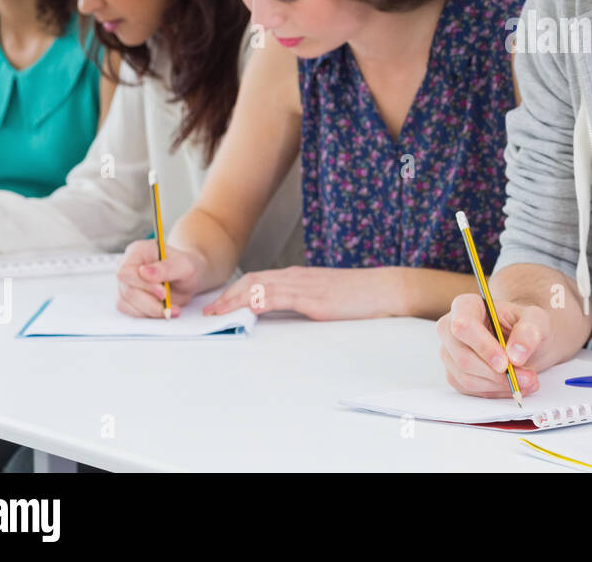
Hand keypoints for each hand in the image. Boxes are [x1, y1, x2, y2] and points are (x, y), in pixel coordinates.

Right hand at [116, 239, 207, 317]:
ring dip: (151, 309)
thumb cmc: (186, 266)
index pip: (127, 272)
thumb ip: (166, 268)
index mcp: (138, 251)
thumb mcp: (184, 265)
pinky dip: (148, 314)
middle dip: (150, 301)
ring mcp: (125, 283)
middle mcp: (127, 266)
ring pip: (127, 303)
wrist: (189, 278)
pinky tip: (164, 309)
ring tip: (171, 307)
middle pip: (128, 290)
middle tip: (170, 303)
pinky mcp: (128, 298)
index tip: (163, 292)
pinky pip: (131, 311)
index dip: (143, 285)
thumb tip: (144, 272)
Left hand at [201, 266, 402, 319]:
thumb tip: (284, 314)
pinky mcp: (313, 298)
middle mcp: (297, 277)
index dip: (235, 291)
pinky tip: (246, 308)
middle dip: (227, 295)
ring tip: (216, 313)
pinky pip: (280, 298)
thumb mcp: (325, 298)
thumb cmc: (359, 296)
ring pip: (260, 288)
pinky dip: (258, 301)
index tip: (217, 303)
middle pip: (252, 281)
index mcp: (299, 277)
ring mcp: (305, 286)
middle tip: (207, 310)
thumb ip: (303, 302)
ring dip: (234, 300)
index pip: (258, 280)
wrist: (384, 290)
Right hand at [436, 293, 552, 397]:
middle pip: (463, 357)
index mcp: (466, 306)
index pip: (463, 325)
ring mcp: (450, 353)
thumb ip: (528, 332)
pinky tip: (514, 385)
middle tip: (528, 378)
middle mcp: (450, 328)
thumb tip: (515, 355)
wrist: (524, 341)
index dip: (483, 346)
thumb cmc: (525, 325)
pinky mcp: (454, 374)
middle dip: (497, 374)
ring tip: (527, 380)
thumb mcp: (536, 321)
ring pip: (467, 378)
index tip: (505, 363)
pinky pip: (470, 390)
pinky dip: (495, 391)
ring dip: (500, 385)